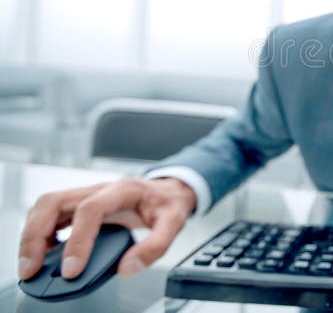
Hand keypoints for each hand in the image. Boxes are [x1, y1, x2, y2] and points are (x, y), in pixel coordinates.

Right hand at [18, 177, 196, 280]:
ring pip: (46, 206)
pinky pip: (51, 214)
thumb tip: (127, 268)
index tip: (71, 270)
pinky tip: (42, 253)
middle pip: (55, 202)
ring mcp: (86, 194)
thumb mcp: (174, 223)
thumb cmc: (168, 204)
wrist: (169, 190)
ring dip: (32, 234)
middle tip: (32, 268)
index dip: (77, 240)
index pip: (90, 210)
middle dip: (36, 235)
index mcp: (122, 190)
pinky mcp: (79, 204)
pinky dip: (39, 233)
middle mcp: (99, 189)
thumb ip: (154, 247)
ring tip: (31, 264)